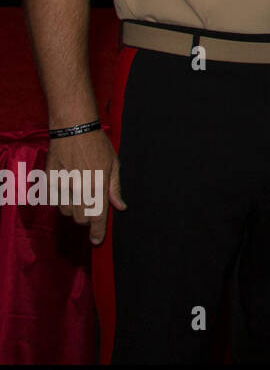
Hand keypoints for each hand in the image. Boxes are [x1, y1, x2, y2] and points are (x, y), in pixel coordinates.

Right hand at [46, 128, 124, 245]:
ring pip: (67, 212)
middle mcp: (79, 190)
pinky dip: (62, 201)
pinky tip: (68, 188)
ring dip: (75, 209)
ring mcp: (63, 186)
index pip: (97, 218)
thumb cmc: (98, 144)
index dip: (97, 233)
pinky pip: (55, 201)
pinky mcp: (49, 181)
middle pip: (81, 219)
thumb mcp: (114, 164)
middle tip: (93, 206)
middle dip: (88, 218)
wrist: (73, 128)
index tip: (96, 241)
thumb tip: (120, 207)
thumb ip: (115, 188)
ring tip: (80, 192)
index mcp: (98, 186)